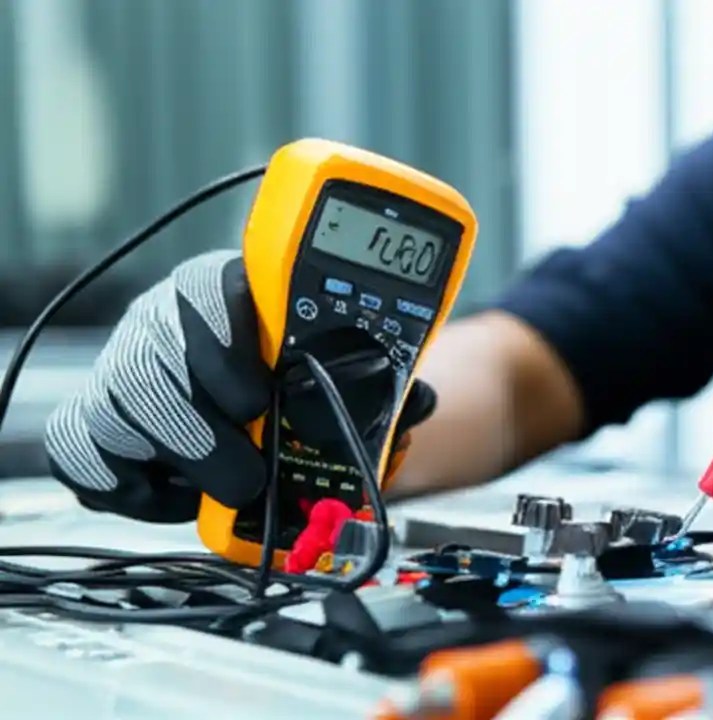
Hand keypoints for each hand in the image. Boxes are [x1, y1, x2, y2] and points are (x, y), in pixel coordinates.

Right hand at [44, 249, 434, 522]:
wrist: (253, 389)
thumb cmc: (296, 370)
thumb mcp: (337, 363)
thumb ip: (375, 380)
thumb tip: (417, 403)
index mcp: (226, 291)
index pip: (206, 290)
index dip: (225, 345)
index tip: (256, 397)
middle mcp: (164, 323)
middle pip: (156, 364)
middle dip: (207, 433)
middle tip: (251, 473)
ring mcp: (125, 370)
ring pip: (126, 414)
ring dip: (185, 464)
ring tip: (233, 485)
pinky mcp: (93, 423)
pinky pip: (86, 457)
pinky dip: (134, 489)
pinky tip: (181, 490)